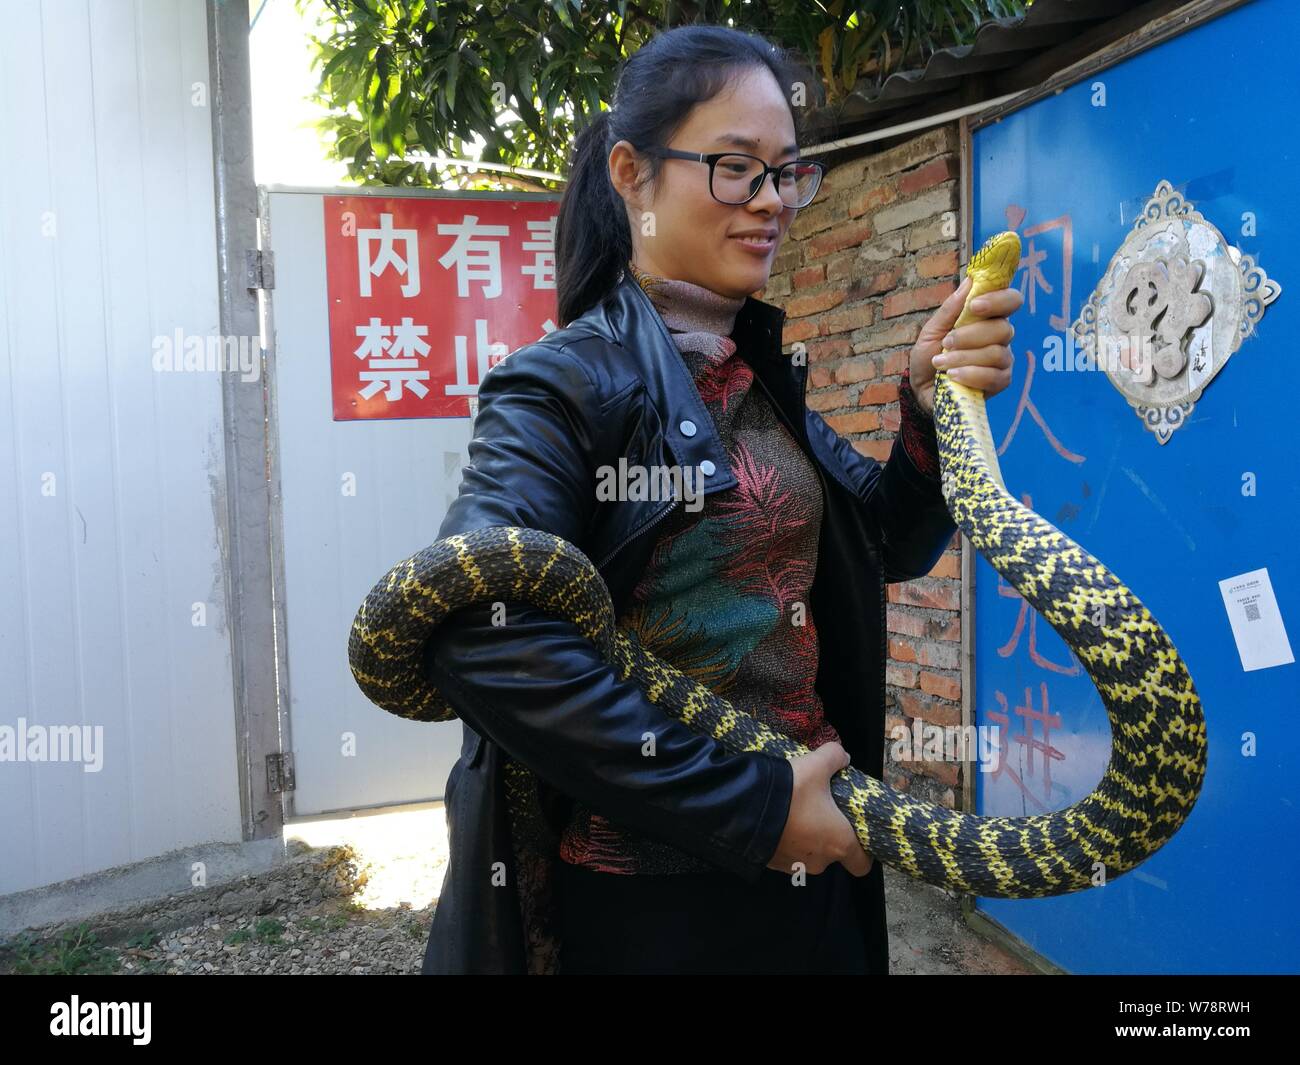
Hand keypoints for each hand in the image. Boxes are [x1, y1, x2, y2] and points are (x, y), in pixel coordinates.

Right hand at [767, 742, 873, 878]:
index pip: (862, 864)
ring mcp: (795, 866)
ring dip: (806, 837)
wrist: (743, 808)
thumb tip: (843, 756)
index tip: (856, 833)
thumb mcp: (816, 765)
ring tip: (795, 811)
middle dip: (829, 834)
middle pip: (833, 853)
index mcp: (839, 842)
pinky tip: (778, 819)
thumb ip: (835, 757)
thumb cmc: (791, 791)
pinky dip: (786, 840)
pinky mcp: (773, 864)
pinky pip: (787, 854)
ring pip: (809, 853)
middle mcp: (820, 861)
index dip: (863, 851)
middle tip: (821, 809)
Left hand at [907, 274, 1021, 414]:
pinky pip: (995, 377)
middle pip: (1004, 328)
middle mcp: (1000, 338)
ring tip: (941, 363)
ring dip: (963, 357)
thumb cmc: (929, 357)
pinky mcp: (1000, 382)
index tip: (974, 305)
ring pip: (996, 353)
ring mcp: (1003, 361)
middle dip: (970, 335)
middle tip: (946, 342)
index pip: (1010, 300)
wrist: (920, 389)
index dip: (998, 300)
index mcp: (987, 318)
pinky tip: (952, 376)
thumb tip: (970, 281)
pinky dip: (970, 375)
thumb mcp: (931, 331)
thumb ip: (950, 309)